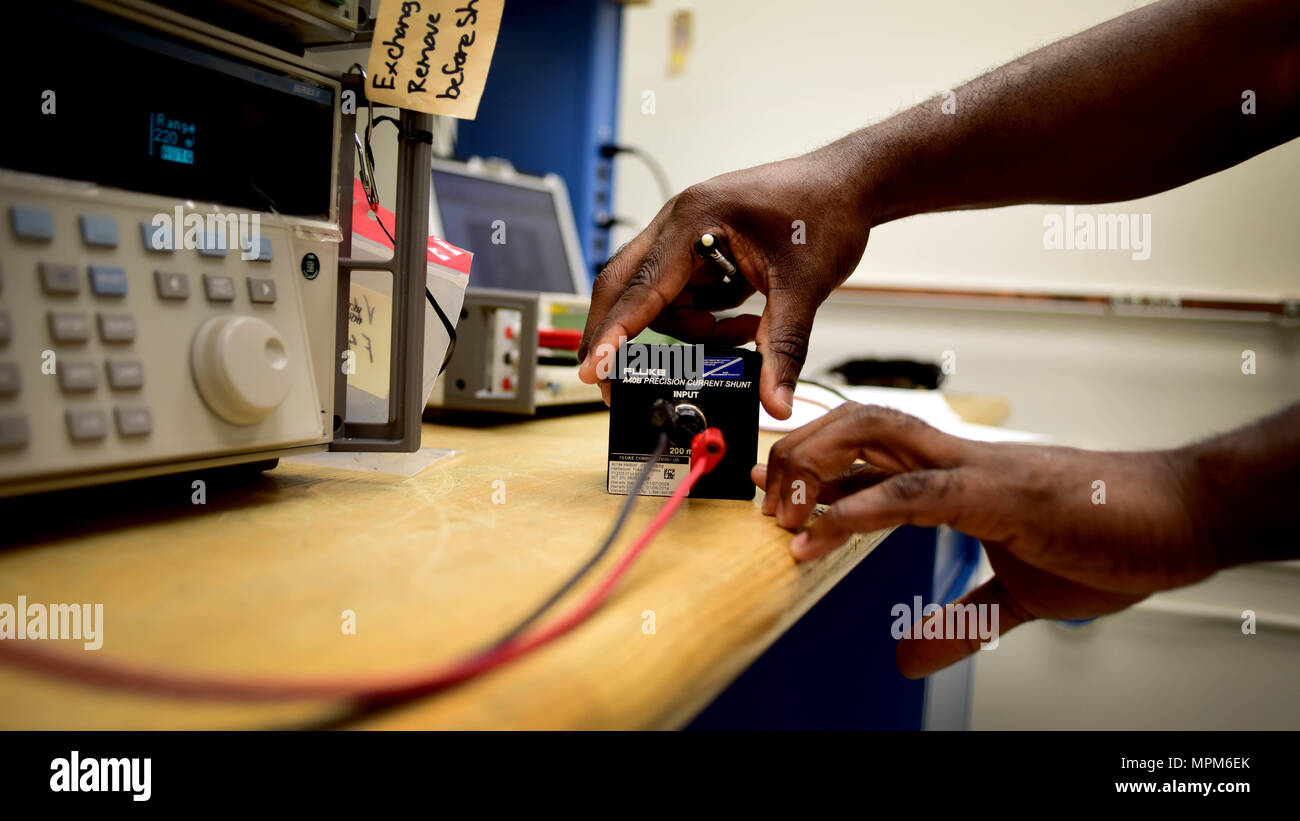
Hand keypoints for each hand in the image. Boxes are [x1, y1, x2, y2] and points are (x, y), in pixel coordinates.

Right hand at [578, 149, 871, 418]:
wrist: (850, 183)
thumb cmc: (825, 212)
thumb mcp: (804, 288)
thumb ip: (783, 347)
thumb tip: (774, 401)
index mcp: (694, 220)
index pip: (641, 287)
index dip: (615, 334)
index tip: (595, 369)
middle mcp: (678, 222)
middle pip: (625, 287)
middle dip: (620, 335)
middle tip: (615, 380)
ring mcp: (686, 233)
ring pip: (657, 298)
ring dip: (690, 329)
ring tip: (747, 330)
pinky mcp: (700, 247)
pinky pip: (683, 294)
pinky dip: (706, 317)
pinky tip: (746, 317)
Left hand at [750, 402, 1221, 676]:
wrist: (1180, 519)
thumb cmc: (1109, 535)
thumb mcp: (1018, 599)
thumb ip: (963, 621)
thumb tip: (910, 656)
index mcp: (959, 476)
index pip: (871, 455)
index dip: (816, 468)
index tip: (774, 494)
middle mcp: (958, 459)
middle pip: (858, 428)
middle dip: (802, 454)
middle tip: (766, 498)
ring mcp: (977, 469)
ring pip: (877, 438)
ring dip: (819, 467)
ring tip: (783, 507)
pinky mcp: (1000, 492)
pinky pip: (918, 491)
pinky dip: (864, 506)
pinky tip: (825, 525)